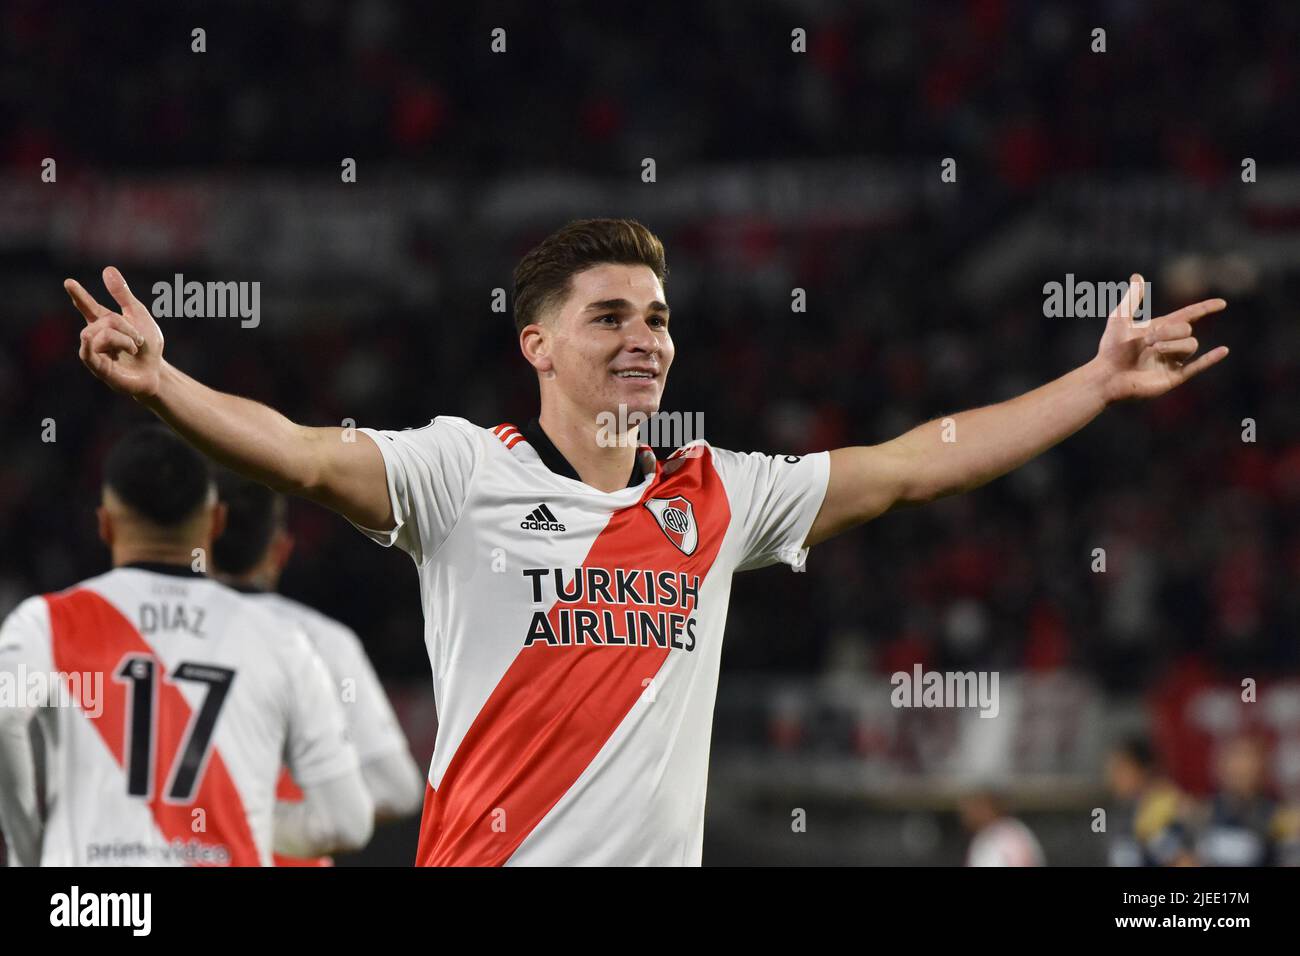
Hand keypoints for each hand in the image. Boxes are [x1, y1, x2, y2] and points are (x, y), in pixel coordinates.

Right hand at [66, 267, 164, 399]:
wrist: (157, 372)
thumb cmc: (148, 346)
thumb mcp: (138, 315)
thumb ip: (122, 294)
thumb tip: (107, 269)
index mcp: (105, 322)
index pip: (88, 307)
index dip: (79, 295)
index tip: (69, 282)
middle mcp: (96, 336)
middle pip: (103, 320)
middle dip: (125, 326)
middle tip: (139, 340)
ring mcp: (94, 352)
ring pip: (98, 335)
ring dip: (122, 339)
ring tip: (134, 349)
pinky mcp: (96, 367)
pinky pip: (88, 352)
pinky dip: (99, 346)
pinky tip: (104, 346)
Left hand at [1094, 274, 1228, 402]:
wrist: (1107, 376)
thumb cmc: (1110, 349)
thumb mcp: (1120, 319)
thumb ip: (1132, 299)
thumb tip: (1137, 276)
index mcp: (1160, 329)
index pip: (1188, 316)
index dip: (1204, 308)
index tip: (1221, 303)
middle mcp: (1169, 344)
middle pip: (1186, 329)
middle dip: (1168, 332)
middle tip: (1147, 341)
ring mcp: (1173, 361)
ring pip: (1190, 345)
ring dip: (1173, 345)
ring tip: (1153, 350)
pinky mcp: (1173, 376)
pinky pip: (1197, 367)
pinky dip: (1210, 359)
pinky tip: (1223, 350)